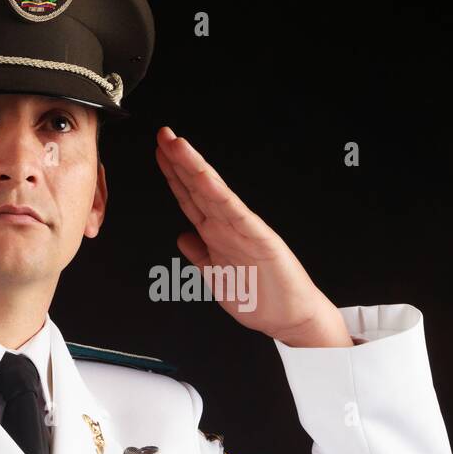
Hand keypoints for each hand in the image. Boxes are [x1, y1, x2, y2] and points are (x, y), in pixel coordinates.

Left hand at [154, 126, 353, 347]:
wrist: (292, 318)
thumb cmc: (261, 298)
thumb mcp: (216, 277)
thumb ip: (200, 256)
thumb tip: (184, 237)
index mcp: (217, 235)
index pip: (190, 198)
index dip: (173, 176)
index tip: (160, 153)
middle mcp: (227, 227)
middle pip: (197, 189)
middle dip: (178, 161)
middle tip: (163, 135)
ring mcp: (242, 230)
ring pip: (212, 193)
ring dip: (194, 167)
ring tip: (177, 145)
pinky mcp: (259, 238)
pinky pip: (233, 212)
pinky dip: (217, 193)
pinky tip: (203, 175)